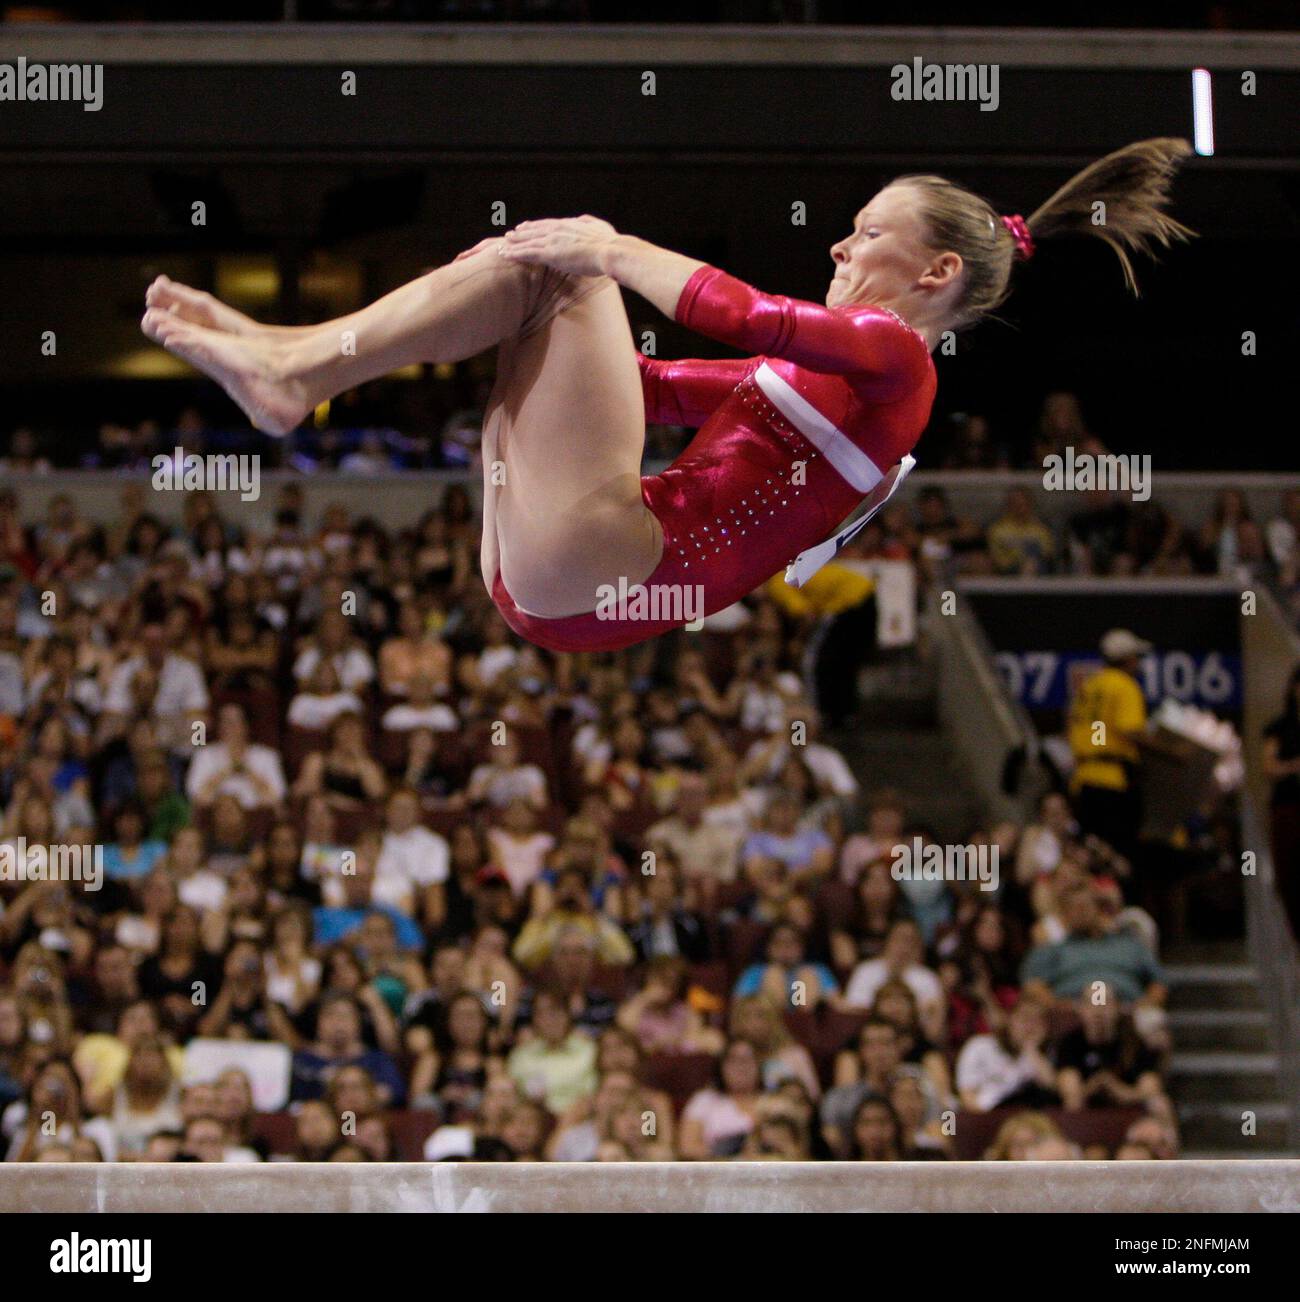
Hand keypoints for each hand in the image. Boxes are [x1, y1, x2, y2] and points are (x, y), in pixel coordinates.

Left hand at [499, 216, 618, 277]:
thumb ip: (589, 222)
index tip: (527, 226)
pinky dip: (514, 253)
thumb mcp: (600, 227)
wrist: (610, 251)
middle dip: (521, 233)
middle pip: (534, 230)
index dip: (536, 226)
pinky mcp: (550, 254)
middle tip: (510, 234)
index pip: (548, 224)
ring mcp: (552, 241)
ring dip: (514, 243)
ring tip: (502, 245)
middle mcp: (558, 230)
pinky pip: (527, 253)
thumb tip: (583, 219)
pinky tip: (504, 255)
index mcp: (569, 224)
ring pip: (528, 241)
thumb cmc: (610, 243)